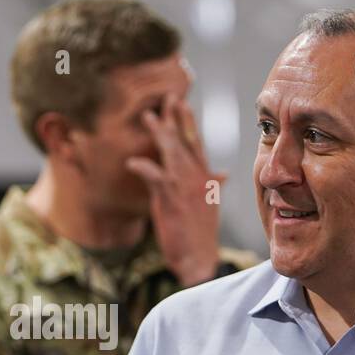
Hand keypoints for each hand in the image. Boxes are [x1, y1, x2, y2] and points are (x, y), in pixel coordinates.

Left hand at [126, 94, 225, 285]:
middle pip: (184, 141)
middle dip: (175, 118)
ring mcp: (184, 186)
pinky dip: (143, 167)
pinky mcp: (170, 198)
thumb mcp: (210, 205)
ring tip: (147, 117)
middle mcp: (197, 177)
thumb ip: (213, 185)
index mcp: (205, 178)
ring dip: (159, 133)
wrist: (199, 258)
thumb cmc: (200, 234)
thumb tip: (223, 174)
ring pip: (171, 152)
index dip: (189, 123)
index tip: (182, 103)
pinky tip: (132, 162)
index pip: (196, 144)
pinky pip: (154, 176)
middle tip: (167, 97)